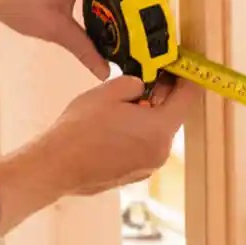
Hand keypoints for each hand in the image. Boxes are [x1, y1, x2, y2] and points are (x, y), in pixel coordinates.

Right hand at [0, 73, 196, 239]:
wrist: (56, 166)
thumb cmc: (80, 129)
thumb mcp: (109, 91)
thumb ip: (134, 82)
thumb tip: (141, 86)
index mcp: (160, 129)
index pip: (188, 98)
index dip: (186, 78)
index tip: (180, 68)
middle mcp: (160, 152)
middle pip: (172, 117)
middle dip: (162, 98)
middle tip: (147, 81)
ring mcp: (147, 168)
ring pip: (156, 134)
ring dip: (147, 118)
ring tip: (123, 107)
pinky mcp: (133, 176)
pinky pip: (143, 149)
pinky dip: (136, 136)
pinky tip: (113, 128)